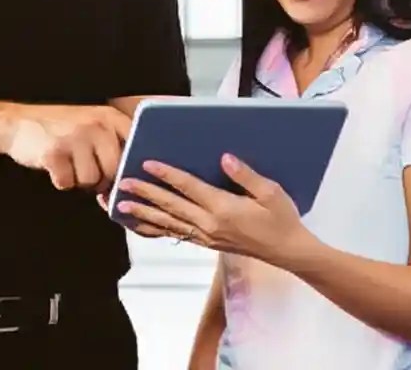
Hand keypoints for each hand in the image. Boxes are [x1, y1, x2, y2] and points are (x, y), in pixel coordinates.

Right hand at [3, 104, 130, 192]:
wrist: (17, 122)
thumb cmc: (60, 130)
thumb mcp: (91, 125)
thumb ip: (113, 144)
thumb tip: (132, 180)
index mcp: (108, 117)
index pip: (136, 145)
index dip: (130, 165)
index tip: (121, 172)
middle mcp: (94, 124)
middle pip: (114, 169)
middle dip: (101, 179)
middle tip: (86, 171)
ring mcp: (74, 137)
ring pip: (91, 180)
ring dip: (78, 180)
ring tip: (68, 164)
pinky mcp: (54, 153)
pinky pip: (67, 183)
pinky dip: (60, 181)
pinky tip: (54, 166)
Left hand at [115, 154, 316, 267]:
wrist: (287, 252)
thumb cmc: (282, 219)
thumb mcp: (271, 193)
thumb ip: (246, 175)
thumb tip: (224, 158)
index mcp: (224, 208)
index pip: (189, 187)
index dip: (167, 174)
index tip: (148, 163)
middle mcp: (210, 224)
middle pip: (171, 205)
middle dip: (145, 193)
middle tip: (123, 184)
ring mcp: (206, 236)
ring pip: (169, 222)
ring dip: (144, 213)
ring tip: (122, 206)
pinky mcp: (207, 243)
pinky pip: (177, 234)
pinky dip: (158, 228)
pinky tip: (144, 223)